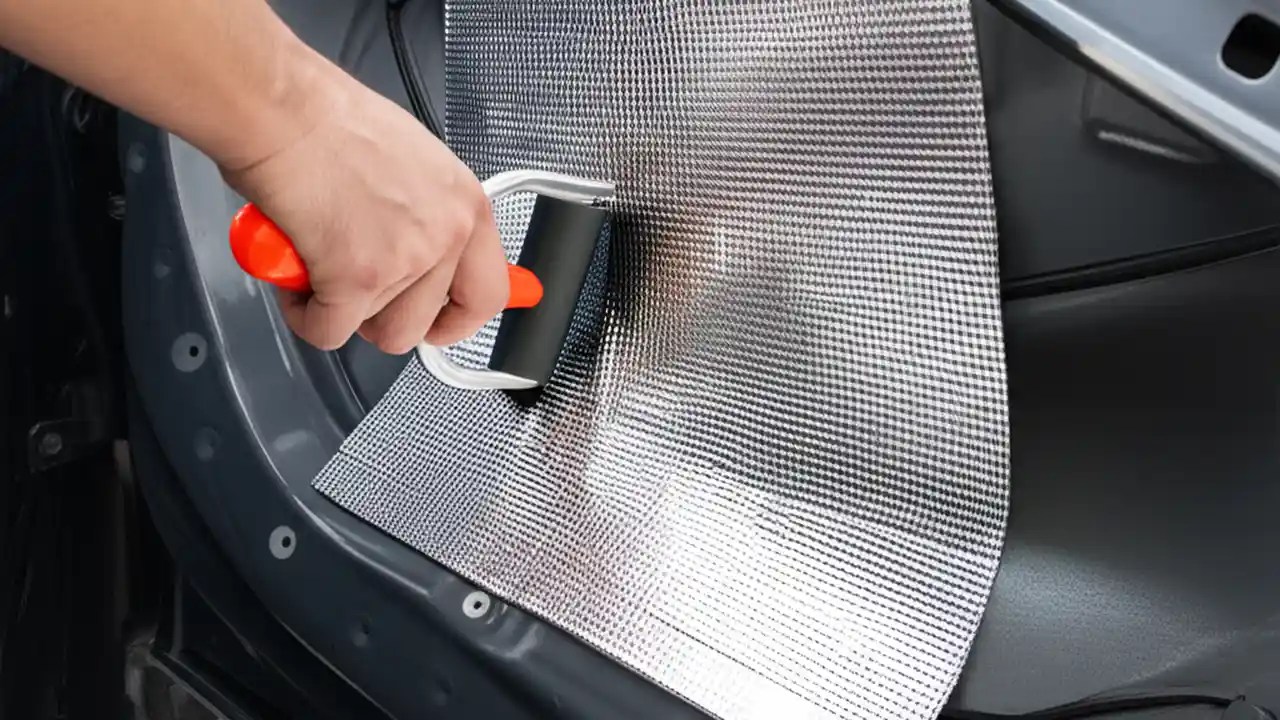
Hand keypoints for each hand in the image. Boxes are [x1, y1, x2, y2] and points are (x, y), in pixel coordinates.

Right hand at [219, 71, 507, 353]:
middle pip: (422, 324)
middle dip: (381, 317)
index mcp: (468, 205)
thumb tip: (424, 252)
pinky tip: (291, 276)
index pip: (488, 292)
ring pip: (374, 328)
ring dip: (340, 309)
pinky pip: (329, 332)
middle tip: (352, 289)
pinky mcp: (357, 279)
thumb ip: (428, 214)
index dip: (458, 320)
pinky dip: (304, 315)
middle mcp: (447, 235)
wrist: (283, 110)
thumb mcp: (414, 165)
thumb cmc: (331, 123)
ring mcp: (405, 260)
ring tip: (317, 261)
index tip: (438, 324)